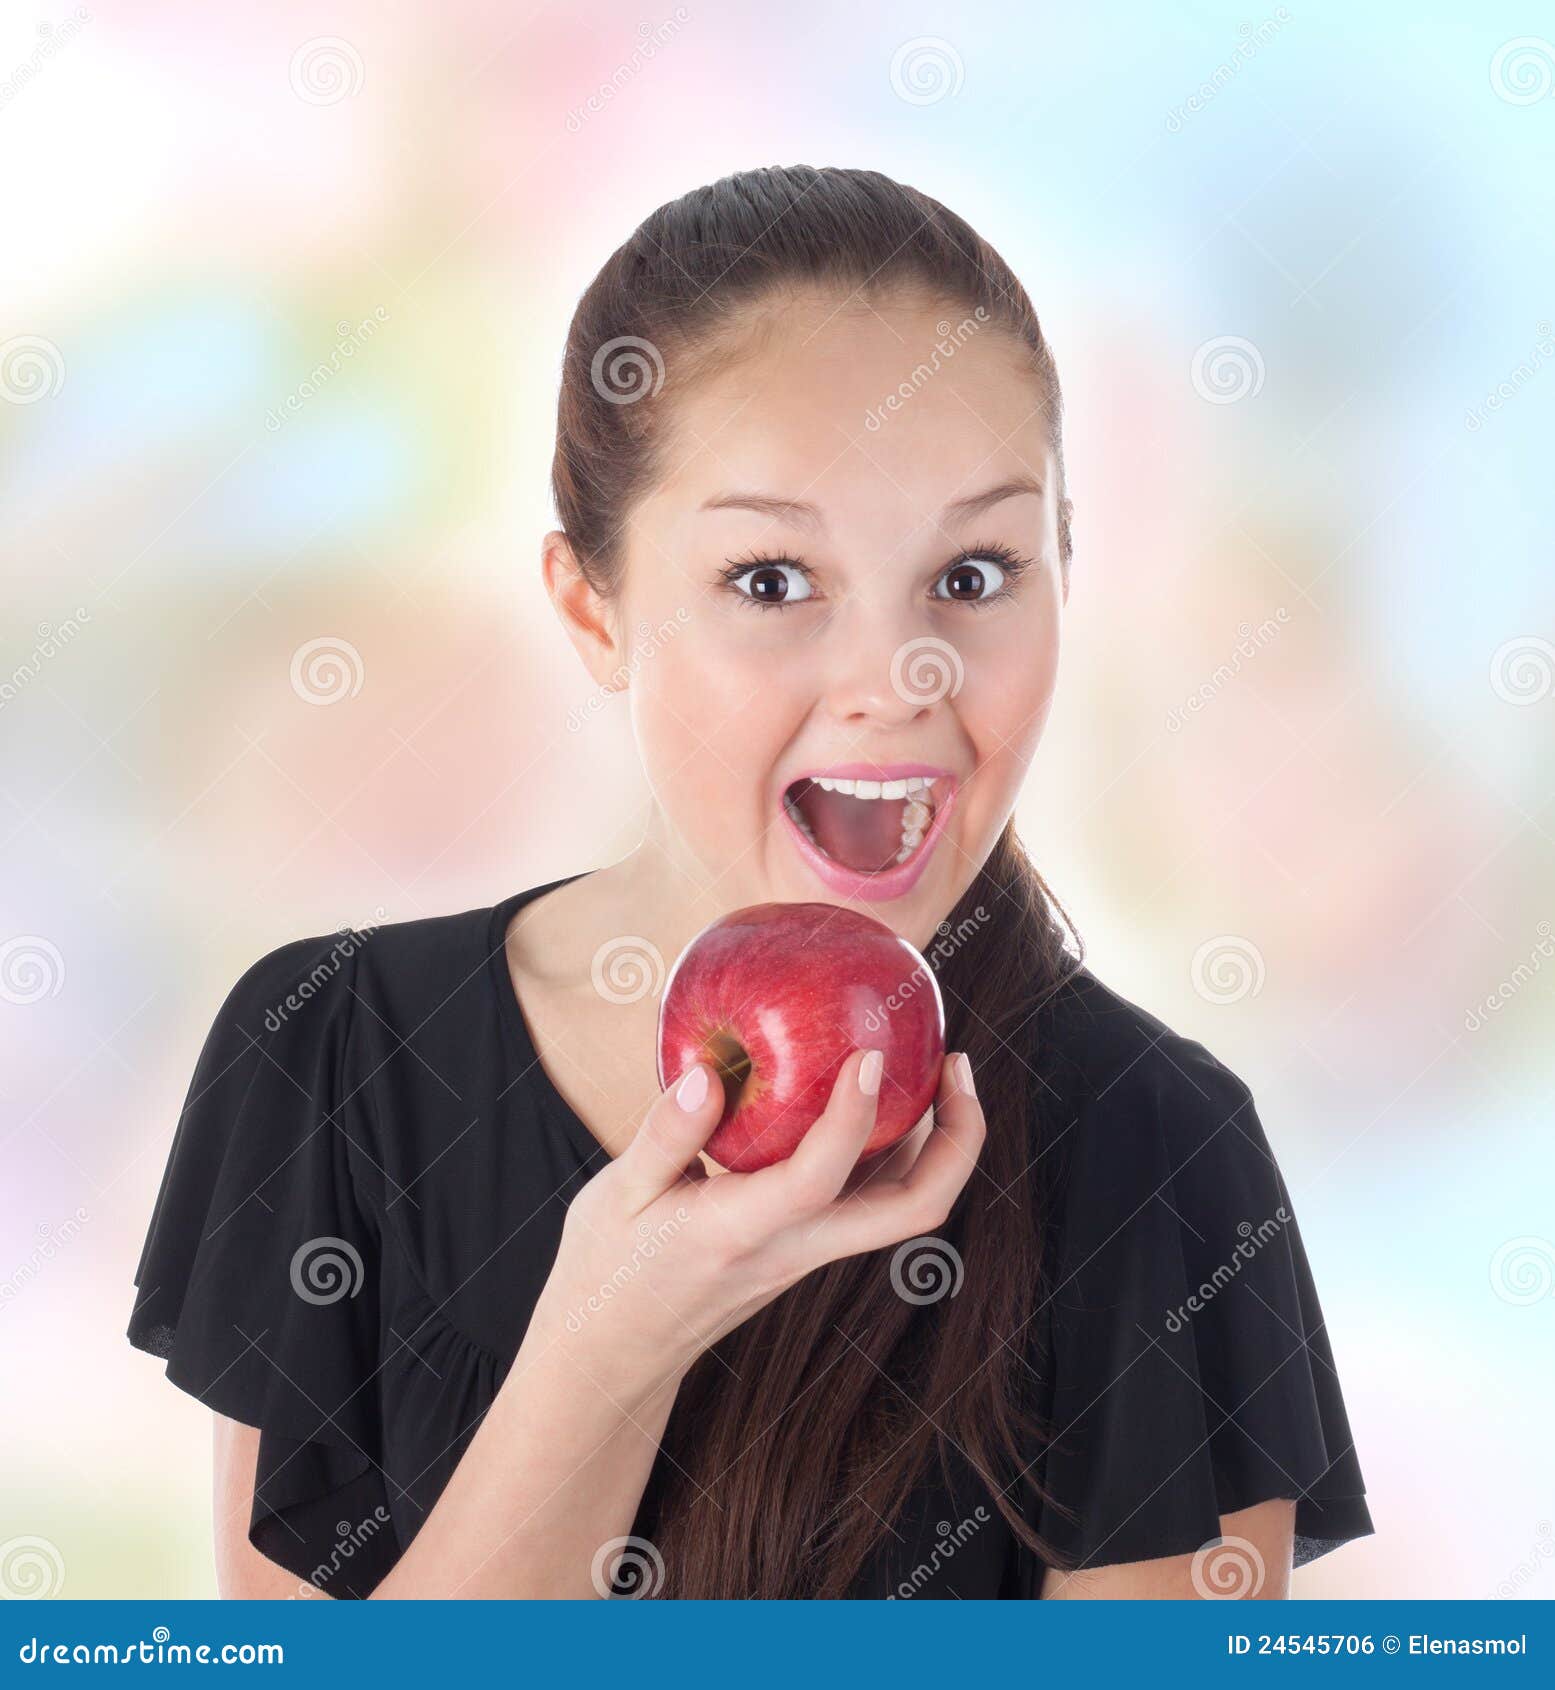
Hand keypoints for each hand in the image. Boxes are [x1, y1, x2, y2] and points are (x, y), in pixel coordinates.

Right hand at [526, 1050, 985, 1402]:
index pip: (816, 1179)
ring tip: (940, 1068)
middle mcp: (792, 1249)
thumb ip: (664, 1135)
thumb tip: (708, 1074)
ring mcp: (809, 1255)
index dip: (852, 1117)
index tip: (867, 1053)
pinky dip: (901, 1152)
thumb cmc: (607, 1270)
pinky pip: (875, 1201)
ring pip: (906, 1209)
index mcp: (738, 1231)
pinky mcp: (809, 1249)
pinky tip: (886, 1102)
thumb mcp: (617, 1196)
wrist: (614, 1354)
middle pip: (912, 1211)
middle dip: (957, 1139)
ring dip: (941, 1144)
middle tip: (957, 1063)